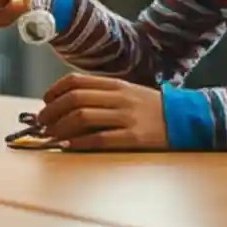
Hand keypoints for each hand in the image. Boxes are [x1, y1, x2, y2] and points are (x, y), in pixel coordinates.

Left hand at [35, 73, 167, 150]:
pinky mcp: (134, 137)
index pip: (75, 81)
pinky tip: (68, 146)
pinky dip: (79, 143)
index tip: (44, 102)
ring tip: (51, 135)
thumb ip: (100, 94)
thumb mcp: (126, 93)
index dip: (54, 91)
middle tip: (41, 123)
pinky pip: (100, 139)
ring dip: (60, 127)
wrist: (185, 120)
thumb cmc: (150, 108)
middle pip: (74, 99)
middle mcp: (119, 97)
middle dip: (51, 112)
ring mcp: (127, 117)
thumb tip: (64, 103)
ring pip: (82, 117)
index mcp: (115, 84)